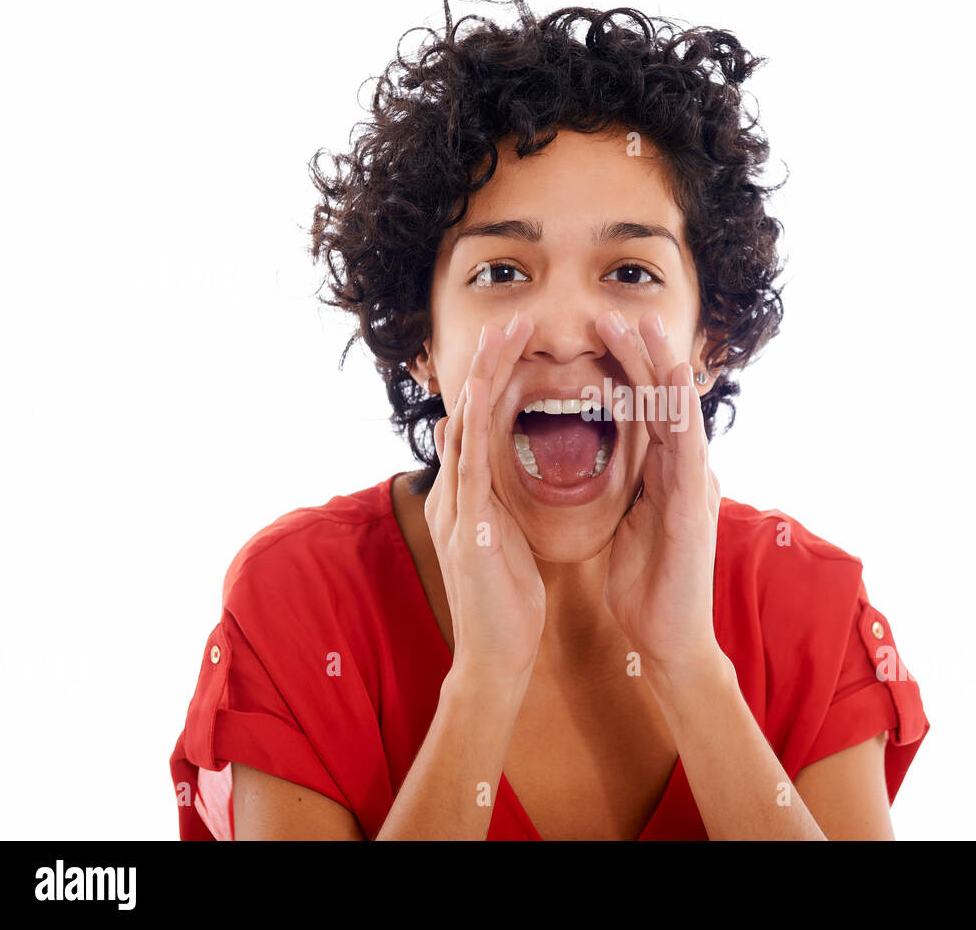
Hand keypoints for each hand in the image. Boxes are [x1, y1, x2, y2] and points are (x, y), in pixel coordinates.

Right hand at [425, 313, 544, 689]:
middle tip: (511, 318)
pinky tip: (481, 392)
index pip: (483, 421)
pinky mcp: (466, 526)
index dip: (498, 378)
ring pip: (467, 427)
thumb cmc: (503, 601)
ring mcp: (456, 506)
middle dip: (489, 363)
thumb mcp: (497, 537)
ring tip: (498, 333)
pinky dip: (474, 426)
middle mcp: (456, 492)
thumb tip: (472, 447)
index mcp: (470, 493)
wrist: (494, 657)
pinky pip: (470, 466)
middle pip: (470, 412)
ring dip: (481, 376)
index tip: (519, 339)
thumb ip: (487, 493)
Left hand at [595, 310, 723, 672]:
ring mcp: (694, 486)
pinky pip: (688, 450)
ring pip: (678, 413)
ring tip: (641, 325)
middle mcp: (684, 472)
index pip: (642, 411)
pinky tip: (673, 381)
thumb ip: (628, 488)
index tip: (597, 335)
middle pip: (660, 400)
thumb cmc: (649, 587)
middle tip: (612, 312)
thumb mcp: (630, 525)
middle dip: (638, 354)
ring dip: (659, 367)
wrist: (669, 639)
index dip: (622, 372)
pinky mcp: (695, 507)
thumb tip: (612, 461)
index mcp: (663, 475)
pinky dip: (681, 412)